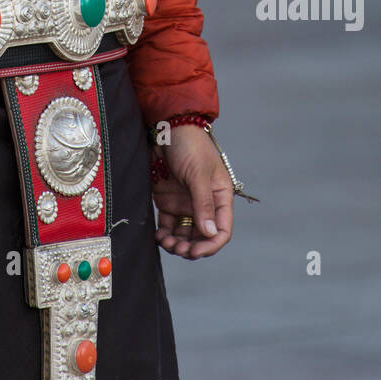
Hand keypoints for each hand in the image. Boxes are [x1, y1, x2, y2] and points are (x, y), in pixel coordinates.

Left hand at [151, 126, 233, 258]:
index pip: (222, 230)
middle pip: (202, 236)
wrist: (165, 127)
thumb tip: (210, 233)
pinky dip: (165, 235)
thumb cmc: (189, 145)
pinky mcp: (168, 201)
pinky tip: (158, 237)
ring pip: (185, 234)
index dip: (211, 245)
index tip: (196, 252)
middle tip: (178, 249)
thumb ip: (203, 203)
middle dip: (192, 247)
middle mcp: (204, 204)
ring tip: (166, 242)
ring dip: (177, 244)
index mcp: (220, 197)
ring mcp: (185, 203)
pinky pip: (168, 226)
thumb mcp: (198, 173)